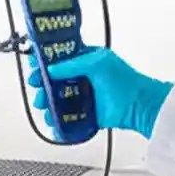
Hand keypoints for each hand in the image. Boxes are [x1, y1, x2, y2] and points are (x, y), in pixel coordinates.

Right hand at [26, 48, 172, 138]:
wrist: (140, 106)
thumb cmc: (125, 80)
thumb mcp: (96, 63)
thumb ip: (72, 64)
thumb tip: (52, 68)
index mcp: (87, 60)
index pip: (61, 58)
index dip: (46, 61)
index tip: (35, 65)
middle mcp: (85, 77)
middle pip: (56, 79)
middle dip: (43, 82)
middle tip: (37, 85)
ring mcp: (86, 95)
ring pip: (59, 97)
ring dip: (48, 100)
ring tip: (43, 103)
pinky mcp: (88, 113)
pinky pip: (68, 115)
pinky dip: (58, 117)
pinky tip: (52, 118)